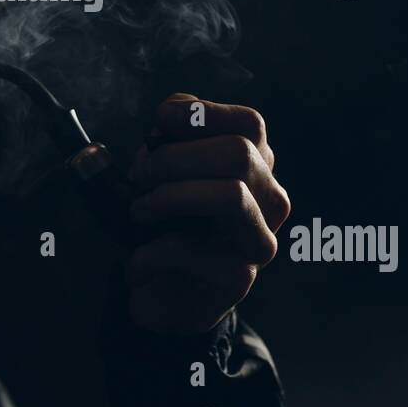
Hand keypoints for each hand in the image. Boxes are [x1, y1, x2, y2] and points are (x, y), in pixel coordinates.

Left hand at [124, 93, 289, 334]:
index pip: (249, 124)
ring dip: (171, 197)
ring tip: (140, 210)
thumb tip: (165, 122)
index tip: (160, 120)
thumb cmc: (162, 222)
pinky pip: (192, 249)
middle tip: (142, 176)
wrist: (158, 292)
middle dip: (176, 157)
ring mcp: (260, 240)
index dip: (204, 114)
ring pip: (231, 195)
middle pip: (239, 152)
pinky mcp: (239, 279)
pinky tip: (137, 260)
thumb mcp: (160, 171)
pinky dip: (151, 251)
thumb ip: (167, 139)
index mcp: (255, 166)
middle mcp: (269, 200)